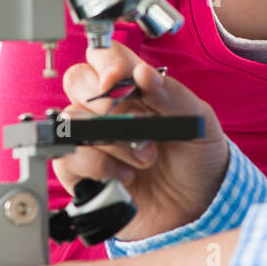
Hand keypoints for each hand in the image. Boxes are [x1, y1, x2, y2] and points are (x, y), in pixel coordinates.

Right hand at [55, 43, 229, 241]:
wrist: (197, 209)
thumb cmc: (198, 160)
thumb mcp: (198, 122)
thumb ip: (171, 95)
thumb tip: (143, 72)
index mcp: (136, 88)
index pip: (105, 56)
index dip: (106, 62)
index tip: (118, 78)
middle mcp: (108, 109)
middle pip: (78, 80)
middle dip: (106, 101)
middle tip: (140, 123)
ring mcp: (92, 140)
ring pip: (74, 119)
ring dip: (114, 140)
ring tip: (146, 157)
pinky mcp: (81, 173)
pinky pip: (68, 156)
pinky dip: (98, 165)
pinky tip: (125, 176)